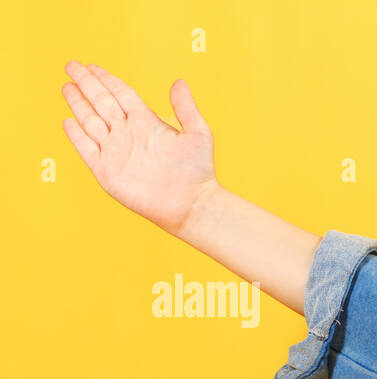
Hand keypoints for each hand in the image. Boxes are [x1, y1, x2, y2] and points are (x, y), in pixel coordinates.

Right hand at [60, 60, 218, 236]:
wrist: (191, 205)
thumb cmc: (198, 172)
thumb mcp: (197, 134)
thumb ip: (186, 107)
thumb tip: (179, 82)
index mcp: (147, 122)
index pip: (120, 93)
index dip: (106, 79)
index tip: (92, 66)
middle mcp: (129, 134)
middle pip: (101, 102)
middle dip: (86, 84)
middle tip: (71, 66)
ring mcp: (116, 152)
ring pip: (90, 121)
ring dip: (78, 104)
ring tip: (67, 87)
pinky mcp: (107, 171)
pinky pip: (86, 149)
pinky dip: (76, 136)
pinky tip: (68, 121)